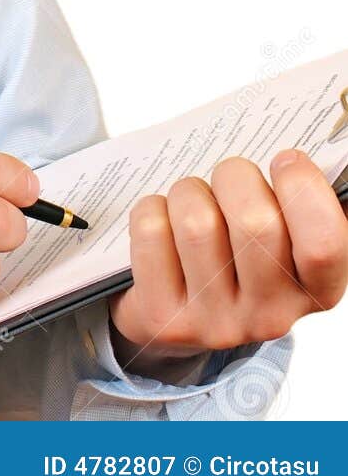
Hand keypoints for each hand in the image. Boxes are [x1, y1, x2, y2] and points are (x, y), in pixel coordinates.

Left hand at [108, 149, 347, 376]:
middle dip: (235, 176)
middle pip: (254, 222)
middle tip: (228, 180)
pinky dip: (152, 209)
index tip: (285, 160)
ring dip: (188, 192)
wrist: (178, 313)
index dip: (304, 188)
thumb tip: (309, 153)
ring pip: (196, 220)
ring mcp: (215, 322)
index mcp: (312, 290)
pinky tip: (163, 227)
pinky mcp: (164, 316)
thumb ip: (302, 201)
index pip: (324, 243)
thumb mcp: (284, 235)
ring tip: (192, 204)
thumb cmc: (237, 254)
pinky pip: (152, 230)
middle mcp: (270, 315)